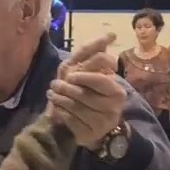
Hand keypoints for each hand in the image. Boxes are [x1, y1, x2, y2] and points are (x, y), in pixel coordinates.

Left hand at [47, 32, 124, 149]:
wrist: (85, 120)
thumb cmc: (86, 89)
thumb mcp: (88, 69)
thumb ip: (96, 52)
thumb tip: (111, 34)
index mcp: (117, 91)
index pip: (100, 80)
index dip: (84, 75)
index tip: (71, 73)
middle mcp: (114, 109)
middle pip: (85, 94)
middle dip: (66, 88)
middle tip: (54, 83)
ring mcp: (103, 124)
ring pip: (76, 108)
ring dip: (59, 99)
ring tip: (51, 93)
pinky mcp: (90, 135)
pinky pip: (71, 121)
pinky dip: (60, 112)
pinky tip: (54, 108)